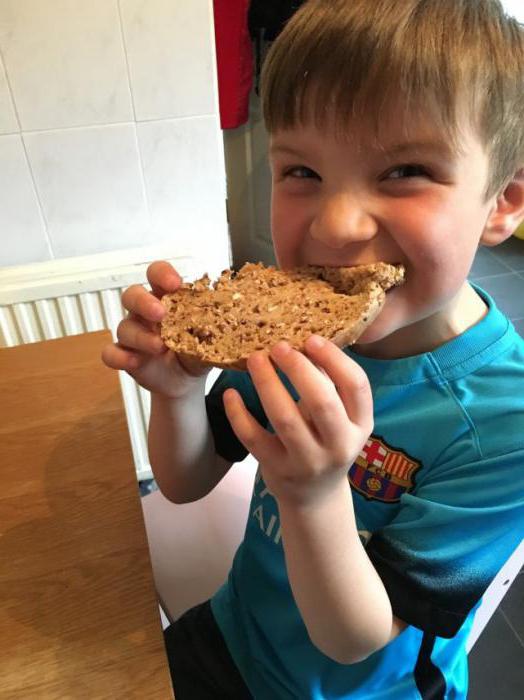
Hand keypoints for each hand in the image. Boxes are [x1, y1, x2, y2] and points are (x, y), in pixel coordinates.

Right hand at [101, 261, 209, 397]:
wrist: (185, 380)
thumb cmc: (196, 351)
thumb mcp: (209, 340)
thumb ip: (215, 330)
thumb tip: (235, 323)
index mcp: (166, 298)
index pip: (156, 274)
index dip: (162, 274)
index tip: (175, 284)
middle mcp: (145, 312)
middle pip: (132, 295)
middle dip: (144, 302)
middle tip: (160, 313)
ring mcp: (133, 334)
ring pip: (124, 326)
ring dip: (141, 336)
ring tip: (159, 347)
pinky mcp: (124, 355)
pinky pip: (110, 353)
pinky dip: (119, 356)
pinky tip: (134, 362)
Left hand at [223, 335, 372, 507]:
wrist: (314, 496)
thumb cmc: (325, 442)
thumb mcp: (339, 417)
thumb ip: (328, 383)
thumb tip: (303, 337)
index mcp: (360, 424)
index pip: (356, 386)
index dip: (335, 359)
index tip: (311, 338)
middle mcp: (339, 445)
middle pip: (322, 401)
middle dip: (298, 369)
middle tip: (278, 345)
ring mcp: (308, 461)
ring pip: (285, 418)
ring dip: (268, 384)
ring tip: (255, 359)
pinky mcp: (277, 470)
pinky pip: (254, 438)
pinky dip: (238, 414)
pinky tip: (230, 393)